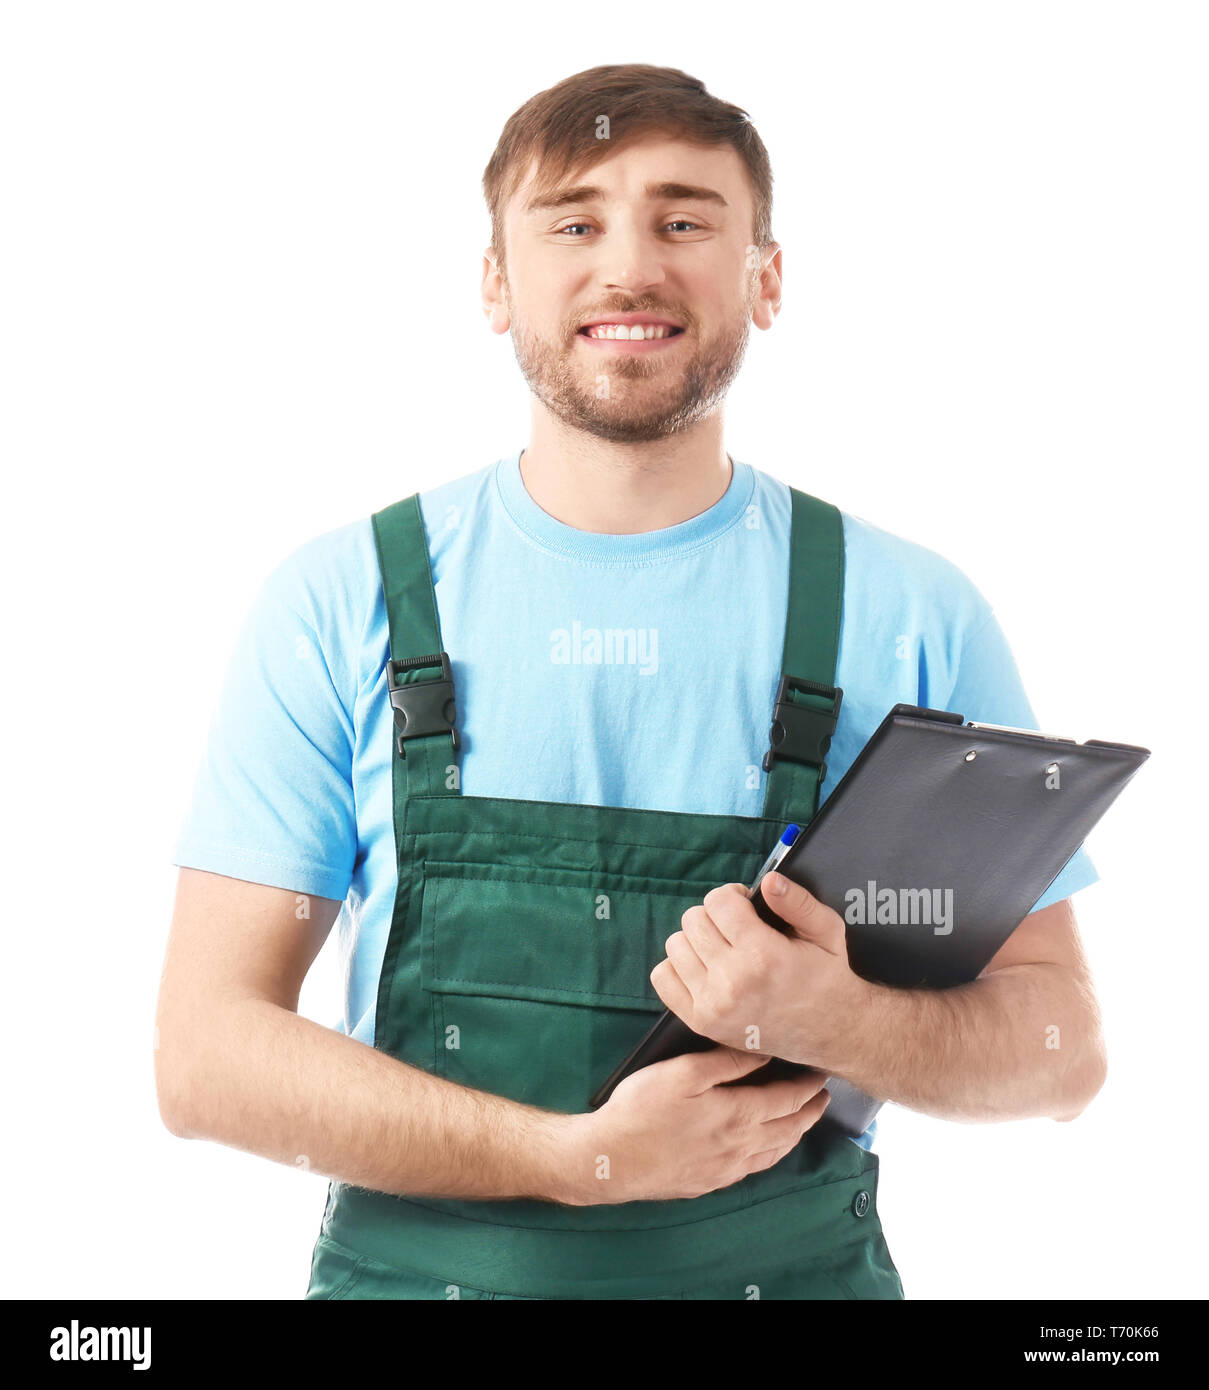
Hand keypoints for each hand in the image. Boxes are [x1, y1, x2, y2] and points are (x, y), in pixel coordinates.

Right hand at [561, 1046, 830, 1204]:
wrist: (610, 1160)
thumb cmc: (642, 1109)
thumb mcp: (682, 1072)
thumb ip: (726, 1062)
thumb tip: (763, 1053)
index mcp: (737, 1116)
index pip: (787, 1100)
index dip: (807, 1085)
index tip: (820, 1073)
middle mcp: (740, 1147)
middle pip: (789, 1128)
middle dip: (810, 1110)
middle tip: (823, 1095)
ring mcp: (726, 1169)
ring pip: (775, 1152)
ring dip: (795, 1133)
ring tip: (804, 1119)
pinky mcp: (710, 1182)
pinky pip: (755, 1167)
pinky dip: (772, 1153)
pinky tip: (767, 1148)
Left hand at [649, 871, 869, 1070]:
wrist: (830, 1032)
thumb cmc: (827, 977)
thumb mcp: (827, 932)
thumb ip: (798, 902)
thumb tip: (768, 880)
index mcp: (763, 954)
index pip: (718, 901)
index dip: (733, 896)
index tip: (746, 907)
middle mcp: (732, 981)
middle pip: (693, 920)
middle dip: (714, 916)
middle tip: (736, 929)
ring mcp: (712, 1004)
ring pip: (675, 944)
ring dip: (696, 940)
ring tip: (722, 949)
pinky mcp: (700, 1022)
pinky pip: (663, 977)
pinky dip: (679, 966)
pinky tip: (705, 968)